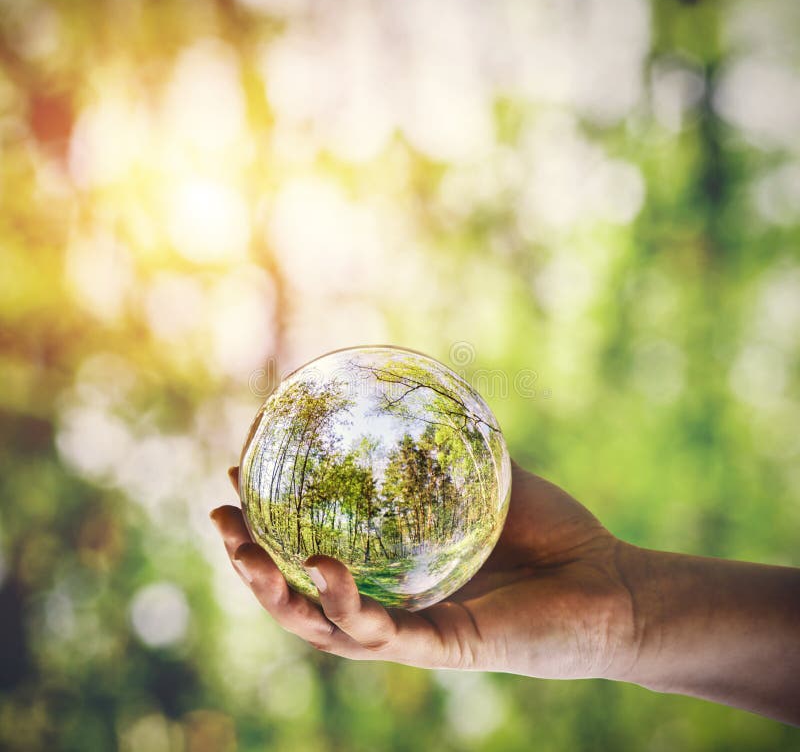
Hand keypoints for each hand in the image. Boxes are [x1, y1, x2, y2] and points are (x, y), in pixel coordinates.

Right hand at [210, 461, 637, 678]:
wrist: (612, 583)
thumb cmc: (556, 534)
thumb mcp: (491, 480)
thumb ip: (453, 449)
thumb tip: (416, 400)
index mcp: (397, 566)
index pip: (315, 545)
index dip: (271, 517)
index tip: (237, 473)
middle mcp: (395, 601)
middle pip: (301, 590)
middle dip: (251, 559)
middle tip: (217, 516)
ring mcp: (413, 629)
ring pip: (320, 624)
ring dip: (272, 590)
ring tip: (241, 548)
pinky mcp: (440, 647)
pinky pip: (377, 633)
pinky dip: (340, 603)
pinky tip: (317, 565)